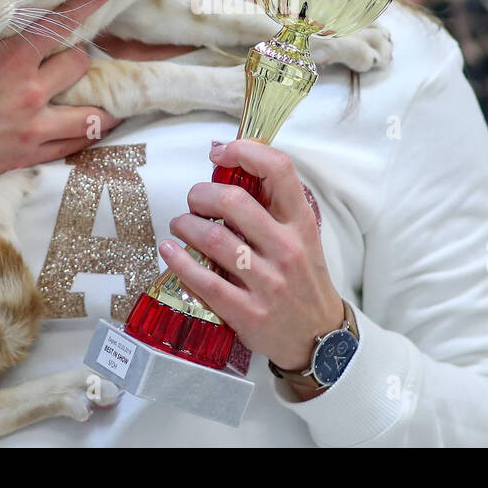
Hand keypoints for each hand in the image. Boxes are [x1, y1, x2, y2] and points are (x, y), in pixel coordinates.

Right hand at [0, 0, 124, 227]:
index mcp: (12, 58)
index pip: (62, 24)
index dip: (90, 5)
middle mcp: (31, 90)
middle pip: (80, 63)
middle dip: (78, 54)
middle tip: (73, 53)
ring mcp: (34, 126)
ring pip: (90, 112)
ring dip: (99, 101)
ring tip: (105, 97)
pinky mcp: (30, 155)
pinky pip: (73, 144)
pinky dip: (85, 134)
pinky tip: (90, 128)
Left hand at [161, 140, 344, 373]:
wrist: (317, 336)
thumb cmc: (302, 279)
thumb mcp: (300, 236)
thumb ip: (271, 206)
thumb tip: (226, 166)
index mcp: (300, 223)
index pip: (278, 169)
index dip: (244, 151)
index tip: (219, 153)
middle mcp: (287, 248)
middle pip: (233, 201)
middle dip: (200, 194)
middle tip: (193, 201)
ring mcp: (267, 282)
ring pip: (213, 238)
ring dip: (184, 225)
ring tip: (180, 225)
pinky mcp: (247, 312)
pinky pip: (203, 280)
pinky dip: (178, 260)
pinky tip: (169, 251)